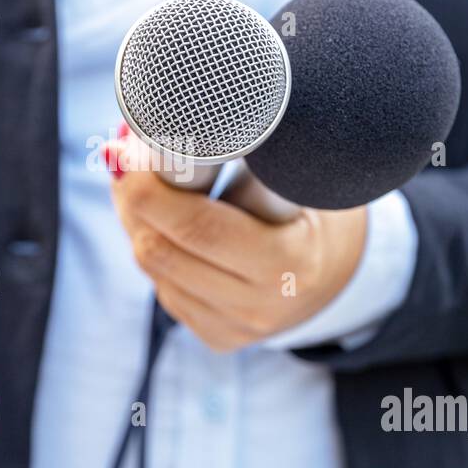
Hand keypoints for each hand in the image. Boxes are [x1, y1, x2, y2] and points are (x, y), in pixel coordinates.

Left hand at [104, 129, 367, 352]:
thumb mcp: (295, 178)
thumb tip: (152, 130)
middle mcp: (261, 305)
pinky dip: (155, 250)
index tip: (127, 151)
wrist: (344, 274)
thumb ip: (239, 155)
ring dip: (137, 223)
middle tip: (122, 160)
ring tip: (142, 185)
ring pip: (153, 269)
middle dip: (132, 200)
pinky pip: (164, 289)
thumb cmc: (314, 209)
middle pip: (160, 250)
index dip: (151, 188)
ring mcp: (238, 327)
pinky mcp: (219, 337)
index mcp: (288, 261)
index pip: (197, 226)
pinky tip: (163, 224)